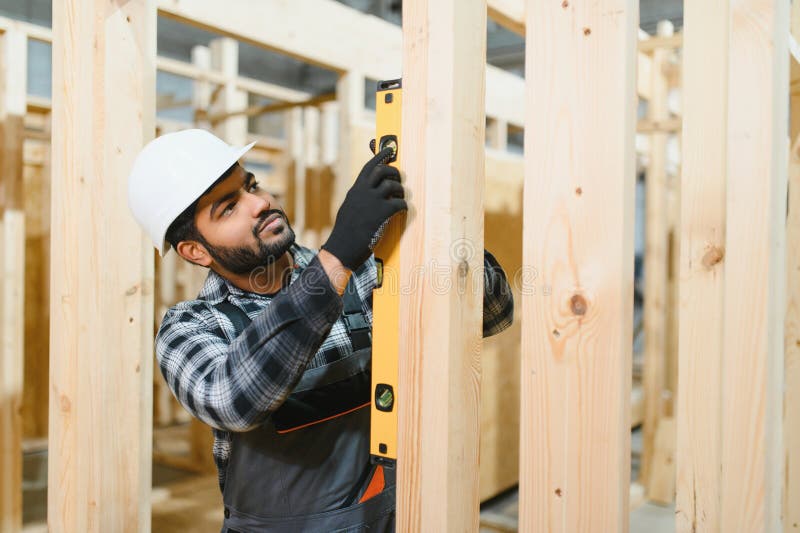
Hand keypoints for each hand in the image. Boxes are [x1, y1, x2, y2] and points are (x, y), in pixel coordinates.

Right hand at [321, 147, 406, 269]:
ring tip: (399, 199)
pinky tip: (401, 211)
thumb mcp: (349, 210)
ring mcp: (372, 201)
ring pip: (392, 185)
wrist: (341, 249)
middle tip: (398, 179)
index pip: (368, 168)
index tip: (389, 149)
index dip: (380, 156)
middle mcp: (362, 192)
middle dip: (394, 172)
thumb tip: (367, 195)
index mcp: (355, 191)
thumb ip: (358, 200)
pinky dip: (403, 206)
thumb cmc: (345, 234)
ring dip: (400, 191)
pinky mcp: (381, 213)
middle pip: (382, 170)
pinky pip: (399, 203)